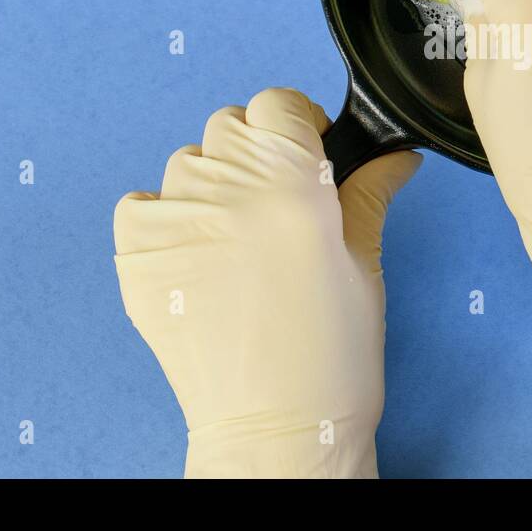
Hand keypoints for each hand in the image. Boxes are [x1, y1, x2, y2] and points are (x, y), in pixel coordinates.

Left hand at [112, 88, 420, 476]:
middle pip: (231, 125)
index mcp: (293, 183)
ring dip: (212, 183)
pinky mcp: (136, 252)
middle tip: (277, 203)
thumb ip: (370, 194)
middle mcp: (227, 189)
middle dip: (256, 151)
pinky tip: (198, 255)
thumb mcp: (364, 263)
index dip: (296, 122)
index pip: (277, 103)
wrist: (274, 427)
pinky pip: (143, 202)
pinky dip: (167, 217)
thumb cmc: (331, 355)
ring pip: (188, 161)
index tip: (307, 149)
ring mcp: (174, 219)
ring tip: (237, 238)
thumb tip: (395, 156)